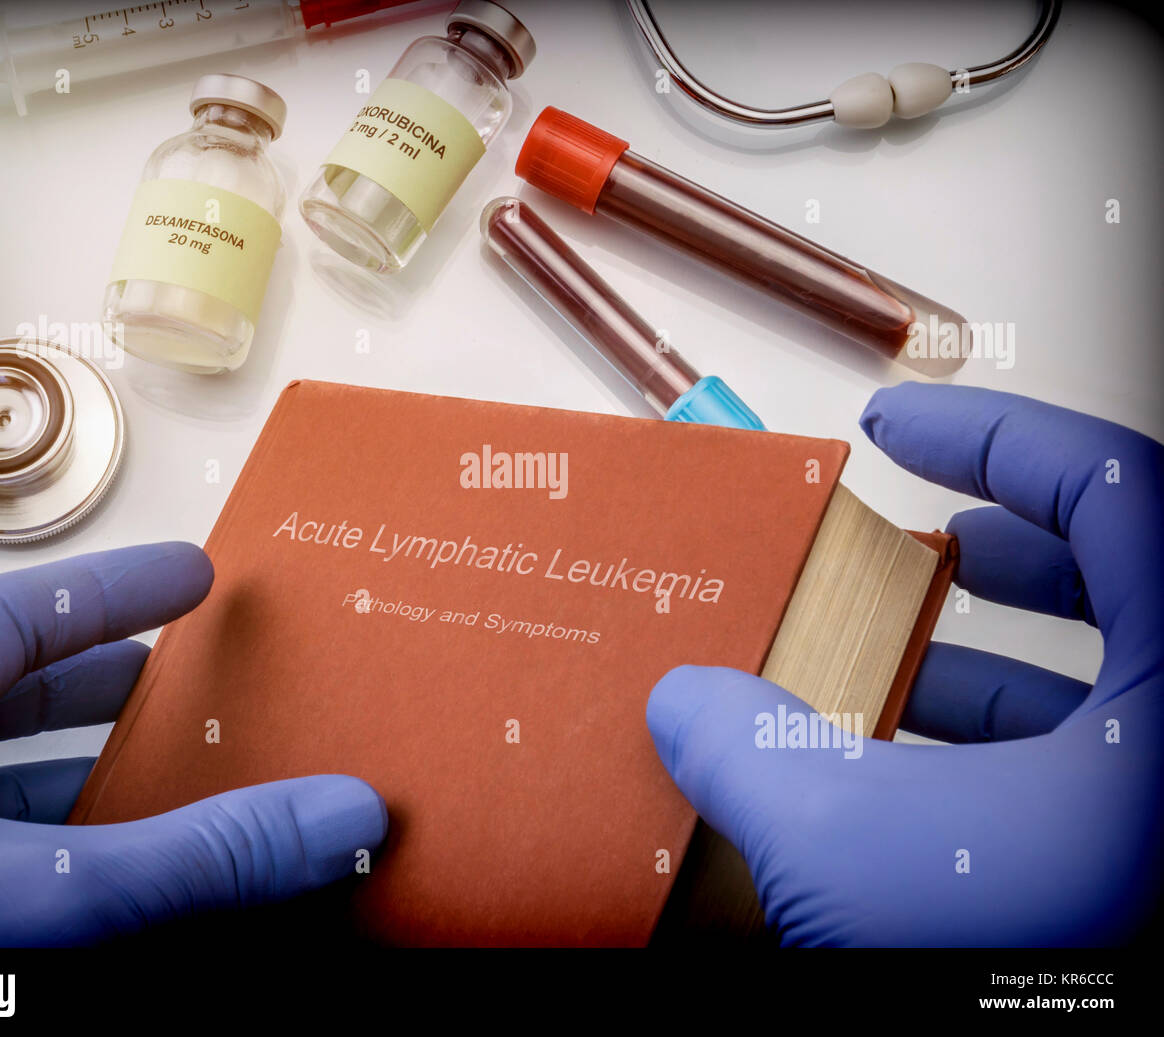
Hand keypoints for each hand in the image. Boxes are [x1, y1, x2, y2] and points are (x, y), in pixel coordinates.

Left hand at [0, 543, 386, 946]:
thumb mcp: (27, 897)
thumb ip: (185, 862)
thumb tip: (332, 815)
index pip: (16, 622)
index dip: (117, 594)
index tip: (197, 578)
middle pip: (0, 706)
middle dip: (105, 694)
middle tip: (190, 685)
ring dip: (85, 797)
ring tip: (173, 796)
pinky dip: (55, 879)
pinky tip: (109, 903)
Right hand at [647, 384, 1162, 945]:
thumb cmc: (1043, 972)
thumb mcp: (861, 861)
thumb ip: (754, 759)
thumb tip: (681, 705)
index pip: (1113, 489)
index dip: (995, 434)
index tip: (899, 426)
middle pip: (1118, 580)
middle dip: (995, 554)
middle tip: (905, 544)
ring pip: (1101, 694)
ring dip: (978, 676)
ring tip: (873, 677)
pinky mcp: (1153, 869)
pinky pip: (1090, 778)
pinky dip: (996, 764)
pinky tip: (903, 789)